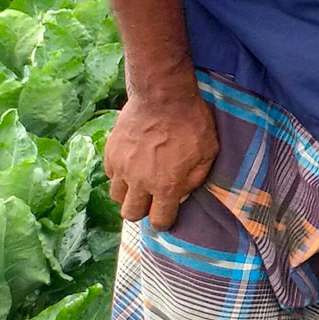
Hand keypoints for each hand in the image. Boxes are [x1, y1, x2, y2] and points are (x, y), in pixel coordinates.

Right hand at [104, 87, 217, 231]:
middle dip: (142, 211)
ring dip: (128, 195)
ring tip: (139, 184)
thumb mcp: (207, 154)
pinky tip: (131, 166)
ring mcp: (122, 167)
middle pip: (131, 214)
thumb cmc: (192, 124)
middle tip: (151, 201)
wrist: (164, 97)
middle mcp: (140, 182)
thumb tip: (182, 195)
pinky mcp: (111, 153)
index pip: (159, 220)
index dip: (164, 222)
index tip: (166, 217)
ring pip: (116, 197)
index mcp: (166, 186)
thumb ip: (195, 180)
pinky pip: (111, 176)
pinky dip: (120, 176)